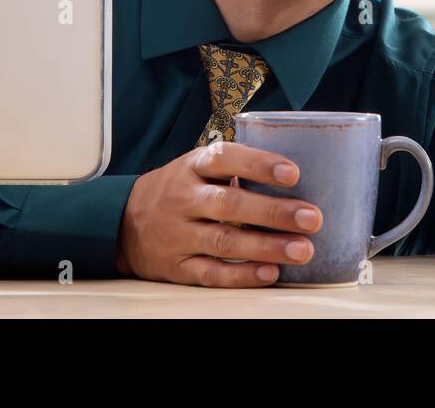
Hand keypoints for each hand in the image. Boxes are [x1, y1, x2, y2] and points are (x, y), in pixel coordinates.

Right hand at [115, 141, 322, 286]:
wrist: (122, 221)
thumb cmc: (177, 190)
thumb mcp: (195, 167)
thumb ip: (233, 168)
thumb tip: (294, 173)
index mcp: (191, 167)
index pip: (224, 159)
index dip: (258, 164)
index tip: (292, 173)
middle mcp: (183, 199)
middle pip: (229, 204)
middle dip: (273, 211)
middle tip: (312, 217)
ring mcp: (178, 234)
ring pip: (224, 241)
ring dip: (266, 246)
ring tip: (303, 249)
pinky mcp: (177, 266)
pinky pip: (212, 273)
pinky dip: (242, 275)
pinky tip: (271, 273)